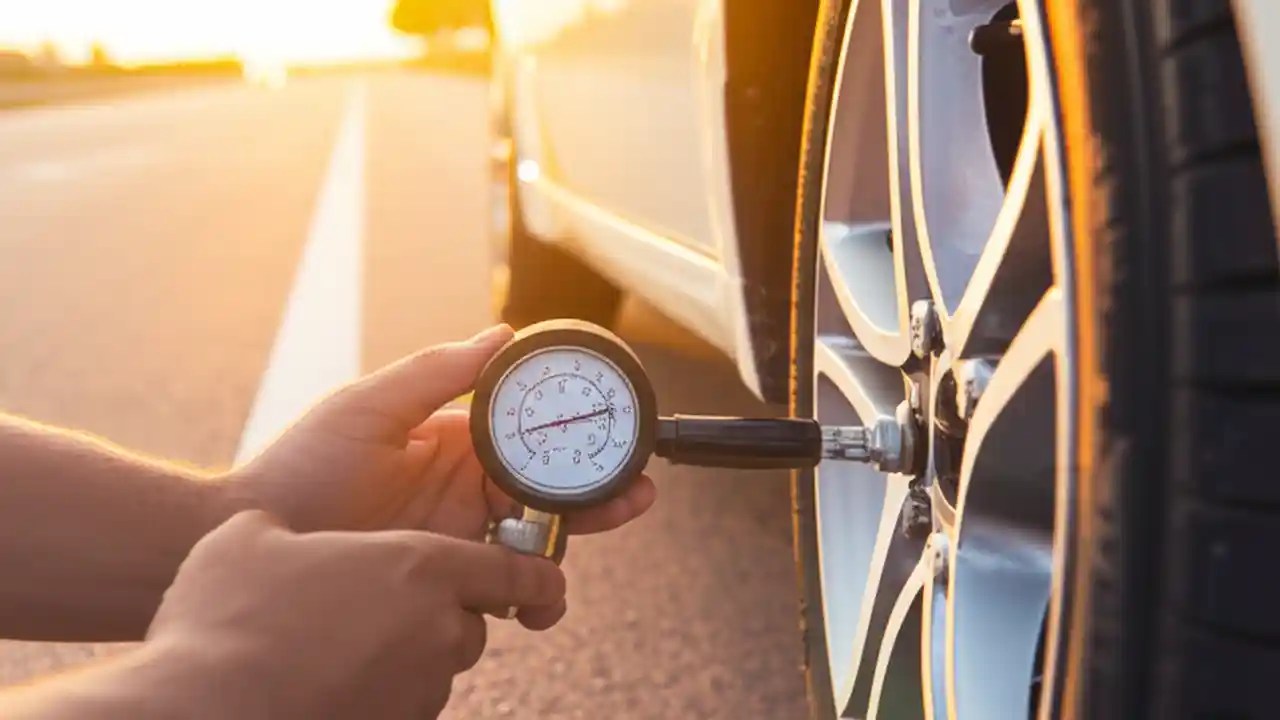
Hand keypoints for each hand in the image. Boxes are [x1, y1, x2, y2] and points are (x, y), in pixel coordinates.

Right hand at [147, 511, 564, 718]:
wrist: (202, 709)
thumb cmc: (228, 616)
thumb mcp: (252, 538)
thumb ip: (289, 530)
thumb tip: (276, 534)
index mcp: (421, 569)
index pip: (515, 573)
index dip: (535, 577)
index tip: (548, 583)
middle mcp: (435, 630)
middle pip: (469, 622)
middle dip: (439, 615)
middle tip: (380, 607)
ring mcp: (416, 689)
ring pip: (435, 668)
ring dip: (406, 655)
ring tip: (337, 646)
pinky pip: (401, 703)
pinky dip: (377, 691)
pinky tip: (325, 681)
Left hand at [227, 325, 655, 627]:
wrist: (258, 543)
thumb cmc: (300, 468)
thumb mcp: (367, 409)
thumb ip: (436, 374)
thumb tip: (501, 332)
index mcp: (457, 442)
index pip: (532, 436)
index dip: (577, 437)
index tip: (615, 435)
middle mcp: (467, 490)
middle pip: (550, 493)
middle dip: (598, 496)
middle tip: (635, 497)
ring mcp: (458, 538)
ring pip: (535, 546)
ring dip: (564, 556)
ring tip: (570, 568)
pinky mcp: (446, 581)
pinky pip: (501, 590)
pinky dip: (526, 598)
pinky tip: (529, 603)